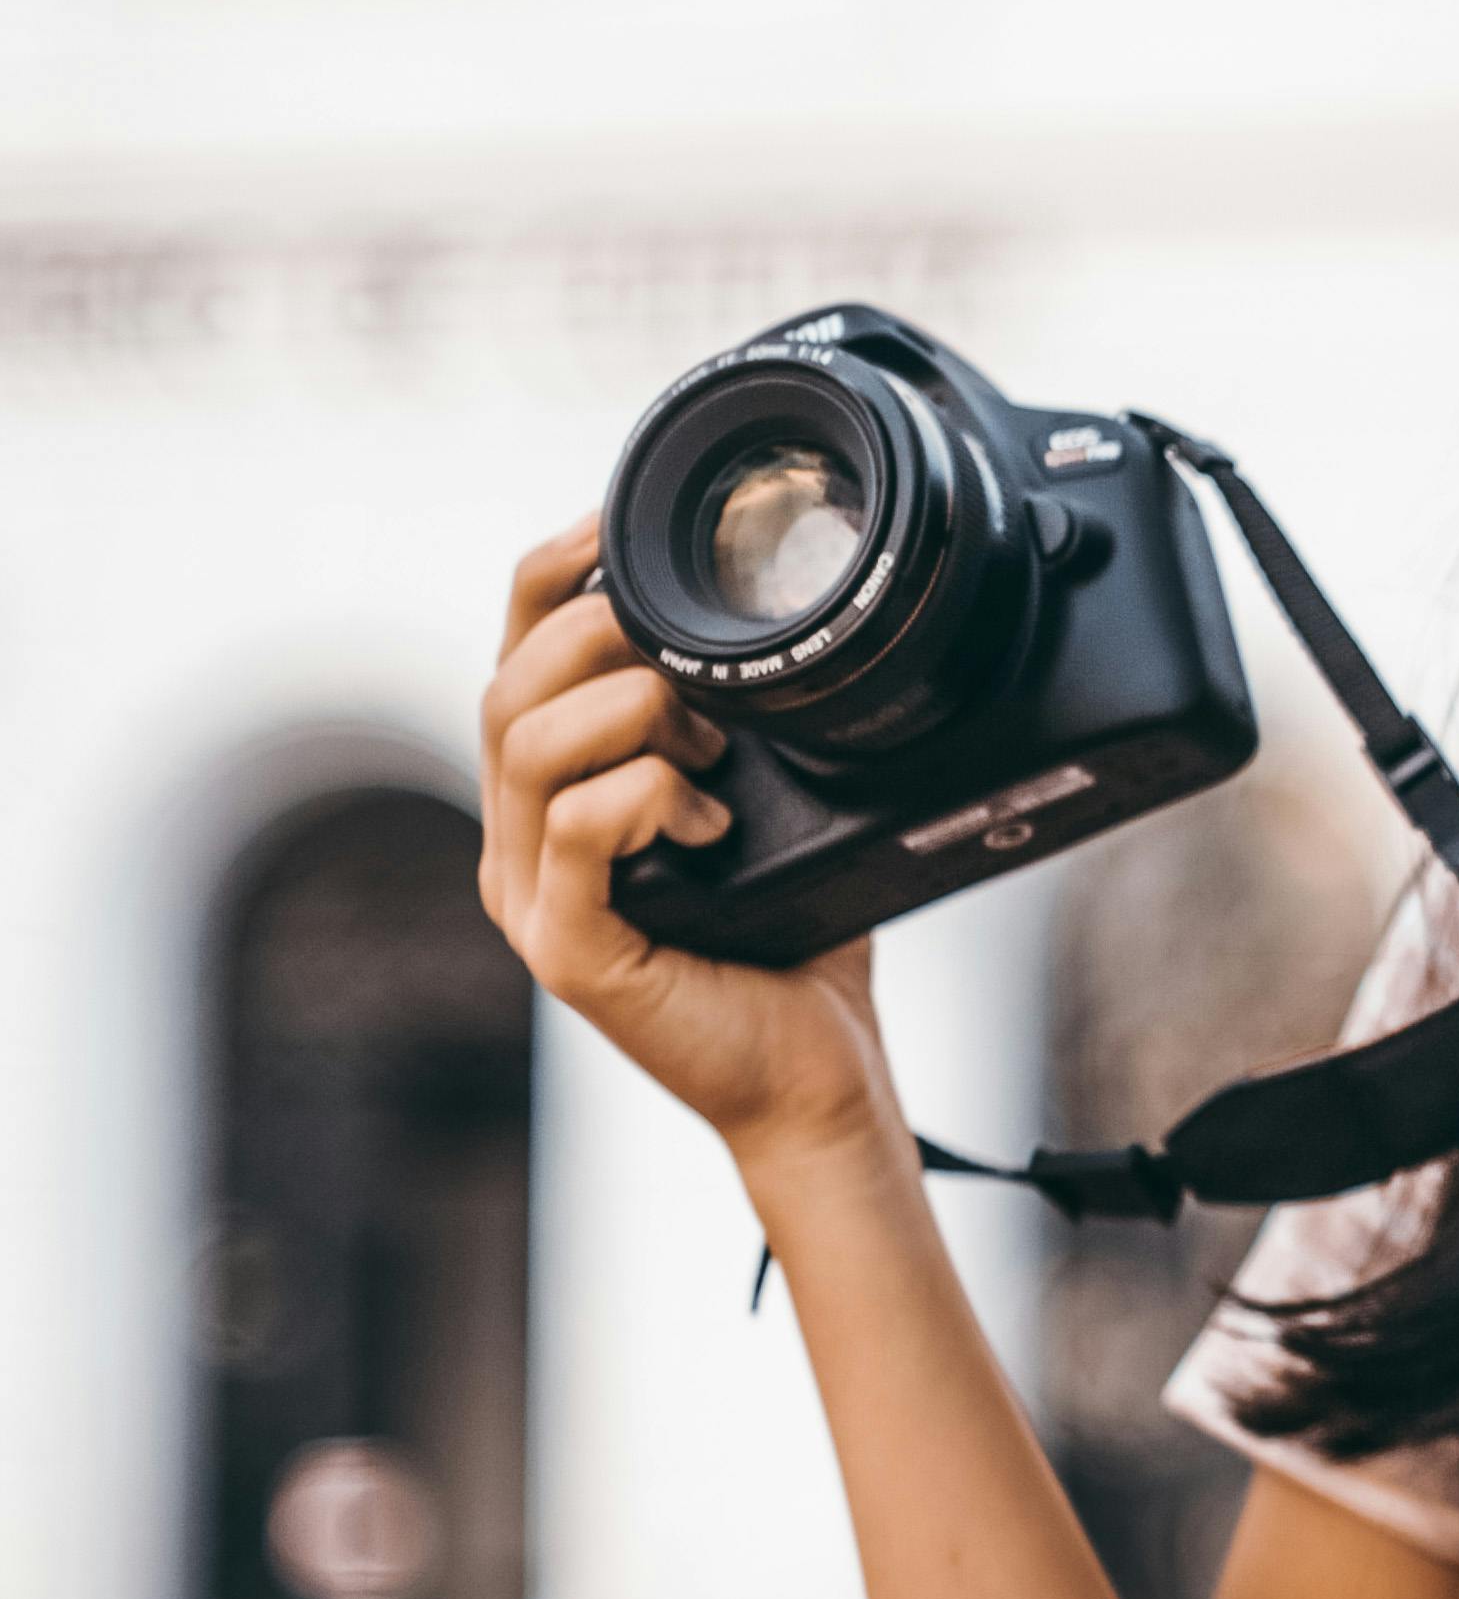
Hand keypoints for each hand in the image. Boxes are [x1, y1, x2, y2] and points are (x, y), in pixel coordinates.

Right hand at [478, 520, 898, 1188]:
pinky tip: (711, 818)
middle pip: (505, 689)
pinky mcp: (568, 951)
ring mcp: (532, 900)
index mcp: (550, 797)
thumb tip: (772, 616)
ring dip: (630, 712)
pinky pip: (577, 830)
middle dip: (594, 634)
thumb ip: (734, 718)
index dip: (550, 574)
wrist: (813, 1071)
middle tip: (686, 648)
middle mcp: (519, 843)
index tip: (613, 527)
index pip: (512, 655)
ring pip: (529, 747)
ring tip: (710, 745)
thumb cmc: (792, 941)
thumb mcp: (761, 800)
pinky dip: (647, 796)